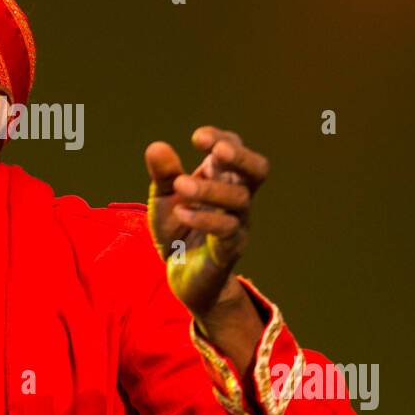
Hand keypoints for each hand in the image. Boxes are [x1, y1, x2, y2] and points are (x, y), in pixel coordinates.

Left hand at [145, 126, 268, 323]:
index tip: (198, 138)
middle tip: (216, 151)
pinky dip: (204, 218)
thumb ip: (163, 175)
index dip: (221, 139)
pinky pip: (227, 229)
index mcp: (221, 178)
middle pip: (257, 170)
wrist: (182, 277)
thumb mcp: (163, 199)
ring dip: (210, 189)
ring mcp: (238, 223)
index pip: (233, 149)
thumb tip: (156, 146)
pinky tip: (181, 214)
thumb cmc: (177, 231)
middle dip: (240, 156)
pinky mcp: (231, 249)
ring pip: (240, 199)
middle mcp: (236, 198)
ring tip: (181, 185)